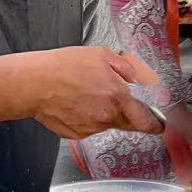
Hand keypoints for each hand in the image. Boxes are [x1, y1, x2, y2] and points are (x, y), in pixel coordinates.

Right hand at [16, 46, 163, 138]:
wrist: (32, 83)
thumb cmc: (63, 67)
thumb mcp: (102, 56)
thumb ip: (127, 70)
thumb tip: (141, 80)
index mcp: (117, 97)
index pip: (146, 120)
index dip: (155, 124)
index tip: (159, 124)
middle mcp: (107, 116)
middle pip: (128, 123)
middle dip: (127, 114)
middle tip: (112, 99)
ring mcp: (91, 128)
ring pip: (107, 124)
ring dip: (104, 113)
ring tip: (85, 95)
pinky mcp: (76, 135)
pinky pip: (90, 128)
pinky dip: (86, 118)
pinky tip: (74, 104)